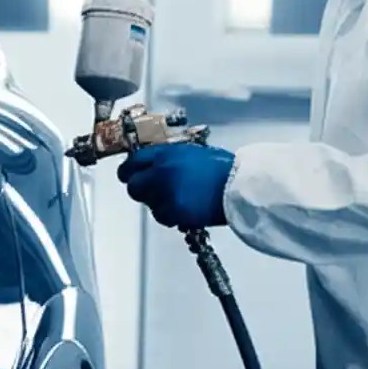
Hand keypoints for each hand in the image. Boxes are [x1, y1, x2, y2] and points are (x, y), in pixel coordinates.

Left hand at [117, 143, 234, 228]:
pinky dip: (170, 215)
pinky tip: (183, 210)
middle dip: (140, 189)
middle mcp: (160, 173)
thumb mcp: (190, 152)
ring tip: (178, 199)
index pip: (133, 162)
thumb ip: (168, 158)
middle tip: (152, 191)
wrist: (238, 185)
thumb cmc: (221, 167)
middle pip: (133, 186)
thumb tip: (152, 165)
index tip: (131, 174)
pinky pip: (162, 217)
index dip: (129, 170)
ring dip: (158, 203)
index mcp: (165, 154)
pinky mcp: (174, 212)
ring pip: (148, 204)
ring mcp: (166, 194)